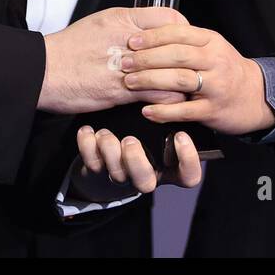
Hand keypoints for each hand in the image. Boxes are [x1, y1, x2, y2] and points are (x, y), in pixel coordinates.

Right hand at [38, 6, 187, 113]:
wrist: (42, 71)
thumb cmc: (67, 50)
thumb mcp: (98, 25)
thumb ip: (125, 26)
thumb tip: (146, 32)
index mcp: (123, 19)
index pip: (171, 19)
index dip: (183, 33)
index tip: (184, 45)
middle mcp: (128, 38)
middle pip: (176, 44)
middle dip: (188, 58)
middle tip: (192, 68)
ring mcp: (125, 64)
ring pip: (172, 70)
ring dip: (181, 81)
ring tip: (184, 88)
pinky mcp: (120, 90)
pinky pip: (158, 94)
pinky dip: (168, 100)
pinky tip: (168, 103)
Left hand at [74, 126, 202, 195]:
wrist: (104, 157)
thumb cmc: (143, 135)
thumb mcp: (159, 129)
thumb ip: (168, 117)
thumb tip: (177, 91)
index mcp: (167, 167)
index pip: (188, 176)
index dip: (188, 160)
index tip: (180, 135)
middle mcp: (144, 174)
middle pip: (146, 183)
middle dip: (135, 161)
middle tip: (129, 140)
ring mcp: (120, 175)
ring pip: (117, 174)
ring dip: (109, 151)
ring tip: (104, 133)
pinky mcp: (97, 171)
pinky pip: (91, 164)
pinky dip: (87, 145)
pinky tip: (86, 130)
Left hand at [122, 24, 274, 134]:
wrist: (256, 96)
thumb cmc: (225, 70)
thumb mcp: (211, 47)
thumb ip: (185, 40)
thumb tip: (147, 33)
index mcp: (211, 41)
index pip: (179, 33)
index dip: (152, 36)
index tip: (131, 41)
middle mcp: (215, 60)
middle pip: (177, 55)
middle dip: (147, 58)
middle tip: (124, 62)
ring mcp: (216, 86)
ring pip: (180, 80)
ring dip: (151, 81)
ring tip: (130, 83)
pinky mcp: (214, 110)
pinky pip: (185, 110)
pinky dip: (164, 111)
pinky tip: (147, 110)